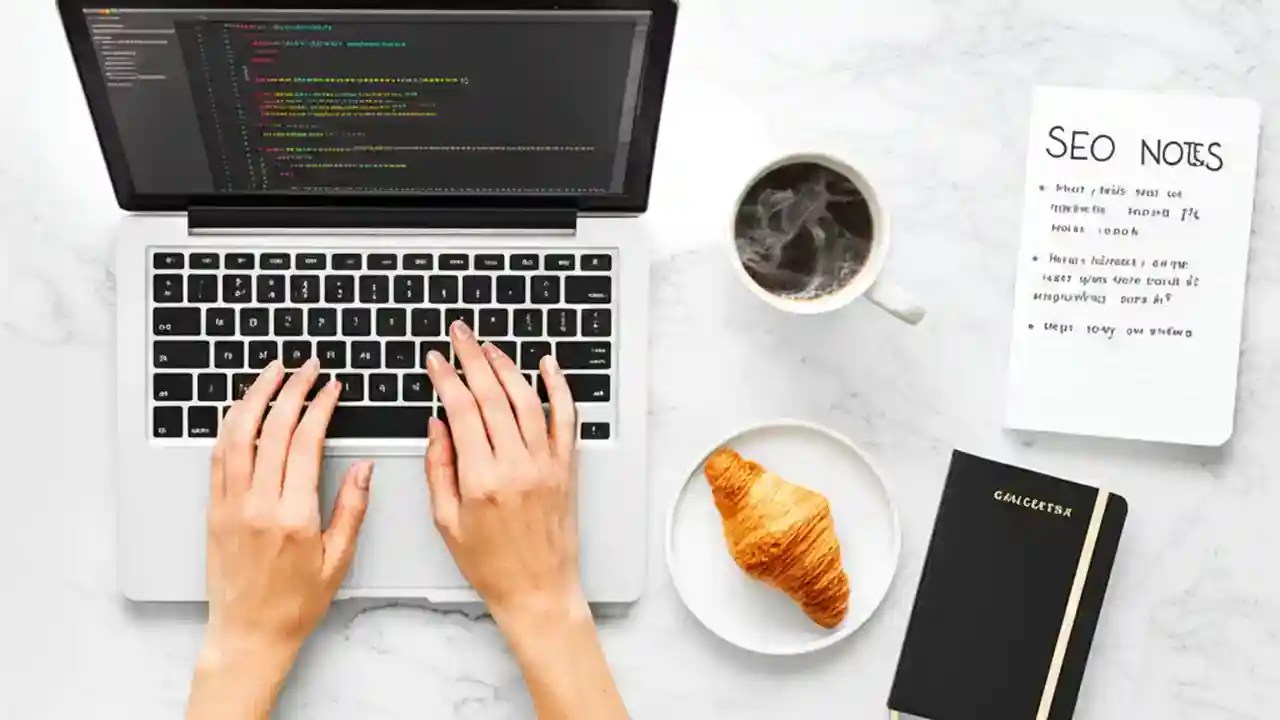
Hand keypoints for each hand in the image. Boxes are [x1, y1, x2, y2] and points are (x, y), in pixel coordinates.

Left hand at [187, 359, 372, 719]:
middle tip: (307, 367)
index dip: (320, 407)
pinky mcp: (213, 511)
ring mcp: (230, 505)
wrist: (248, 634)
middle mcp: (257, 505)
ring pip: (237, 434)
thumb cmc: (295, 604)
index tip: (332, 388)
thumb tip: (362, 467)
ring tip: (272, 372)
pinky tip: (243, 409)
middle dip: (291, 389)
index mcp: (293, 515)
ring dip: (255, 397)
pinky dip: (230, 425)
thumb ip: (352, 508)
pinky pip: (218, 457)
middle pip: (272, 428)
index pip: (305, 442)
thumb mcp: (338, 559)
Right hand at [425, 321, 581, 624]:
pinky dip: (559, 388)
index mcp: (481, 480)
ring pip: (527, 399)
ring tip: (489, 346)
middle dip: (473, 357)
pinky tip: (548, 366)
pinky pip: (567, 418)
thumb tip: (437, 424)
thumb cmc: (491, 564)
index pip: (461, 410)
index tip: (436, 359)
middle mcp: (517, 466)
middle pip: (493, 395)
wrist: (538, 590)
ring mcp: (547, 464)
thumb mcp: (446, 521)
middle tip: (460, 334)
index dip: (446, 377)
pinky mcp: (568, 468)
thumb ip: (438, 467)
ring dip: (507, 366)